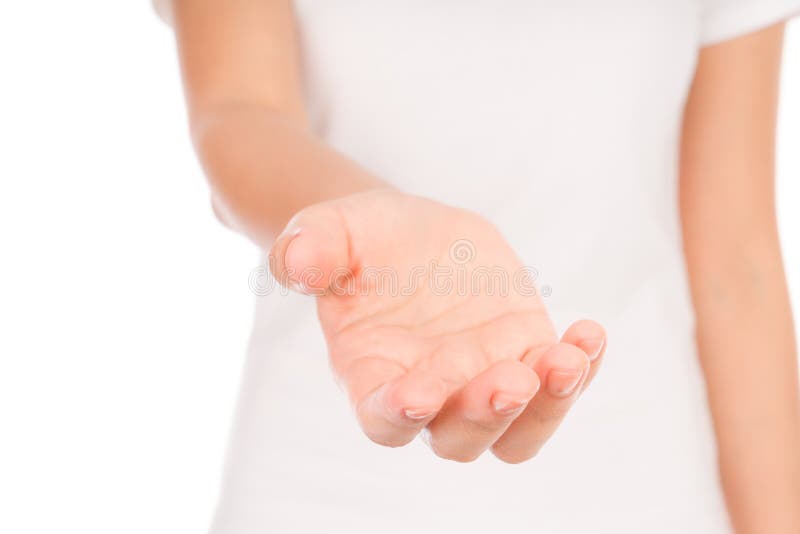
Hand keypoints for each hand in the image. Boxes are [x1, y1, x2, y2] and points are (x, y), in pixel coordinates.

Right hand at [270, 189, 605, 462]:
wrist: (409, 234)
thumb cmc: (361, 241)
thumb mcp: (329, 230)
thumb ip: (309, 247)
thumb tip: (296, 261)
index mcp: (373, 375)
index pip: (383, 418)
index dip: (397, 414)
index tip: (416, 394)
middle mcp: (432, 392)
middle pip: (460, 437)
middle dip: (486, 415)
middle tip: (510, 379)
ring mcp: (482, 378)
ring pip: (518, 431)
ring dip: (546, 407)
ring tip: (566, 358)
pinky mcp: (524, 353)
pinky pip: (557, 383)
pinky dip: (578, 369)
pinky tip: (588, 334)